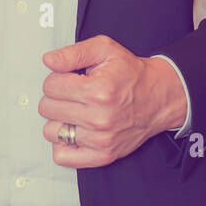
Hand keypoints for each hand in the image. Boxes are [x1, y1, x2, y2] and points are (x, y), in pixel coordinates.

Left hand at [39, 34, 186, 168]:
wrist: (159, 97)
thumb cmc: (131, 73)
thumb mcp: (105, 49)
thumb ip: (74, 53)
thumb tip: (49, 60)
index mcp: (98, 91)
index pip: (50, 86)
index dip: (57, 78)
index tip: (69, 78)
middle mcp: (100, 118)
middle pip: (47, 108)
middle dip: (57, 97)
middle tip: (73, 93)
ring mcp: (101, 140)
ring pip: (51, 132)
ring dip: (59, 119)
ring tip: (75, 110)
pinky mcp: (103, 155)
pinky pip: (63, 156)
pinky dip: (64, 143)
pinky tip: (75, 129)